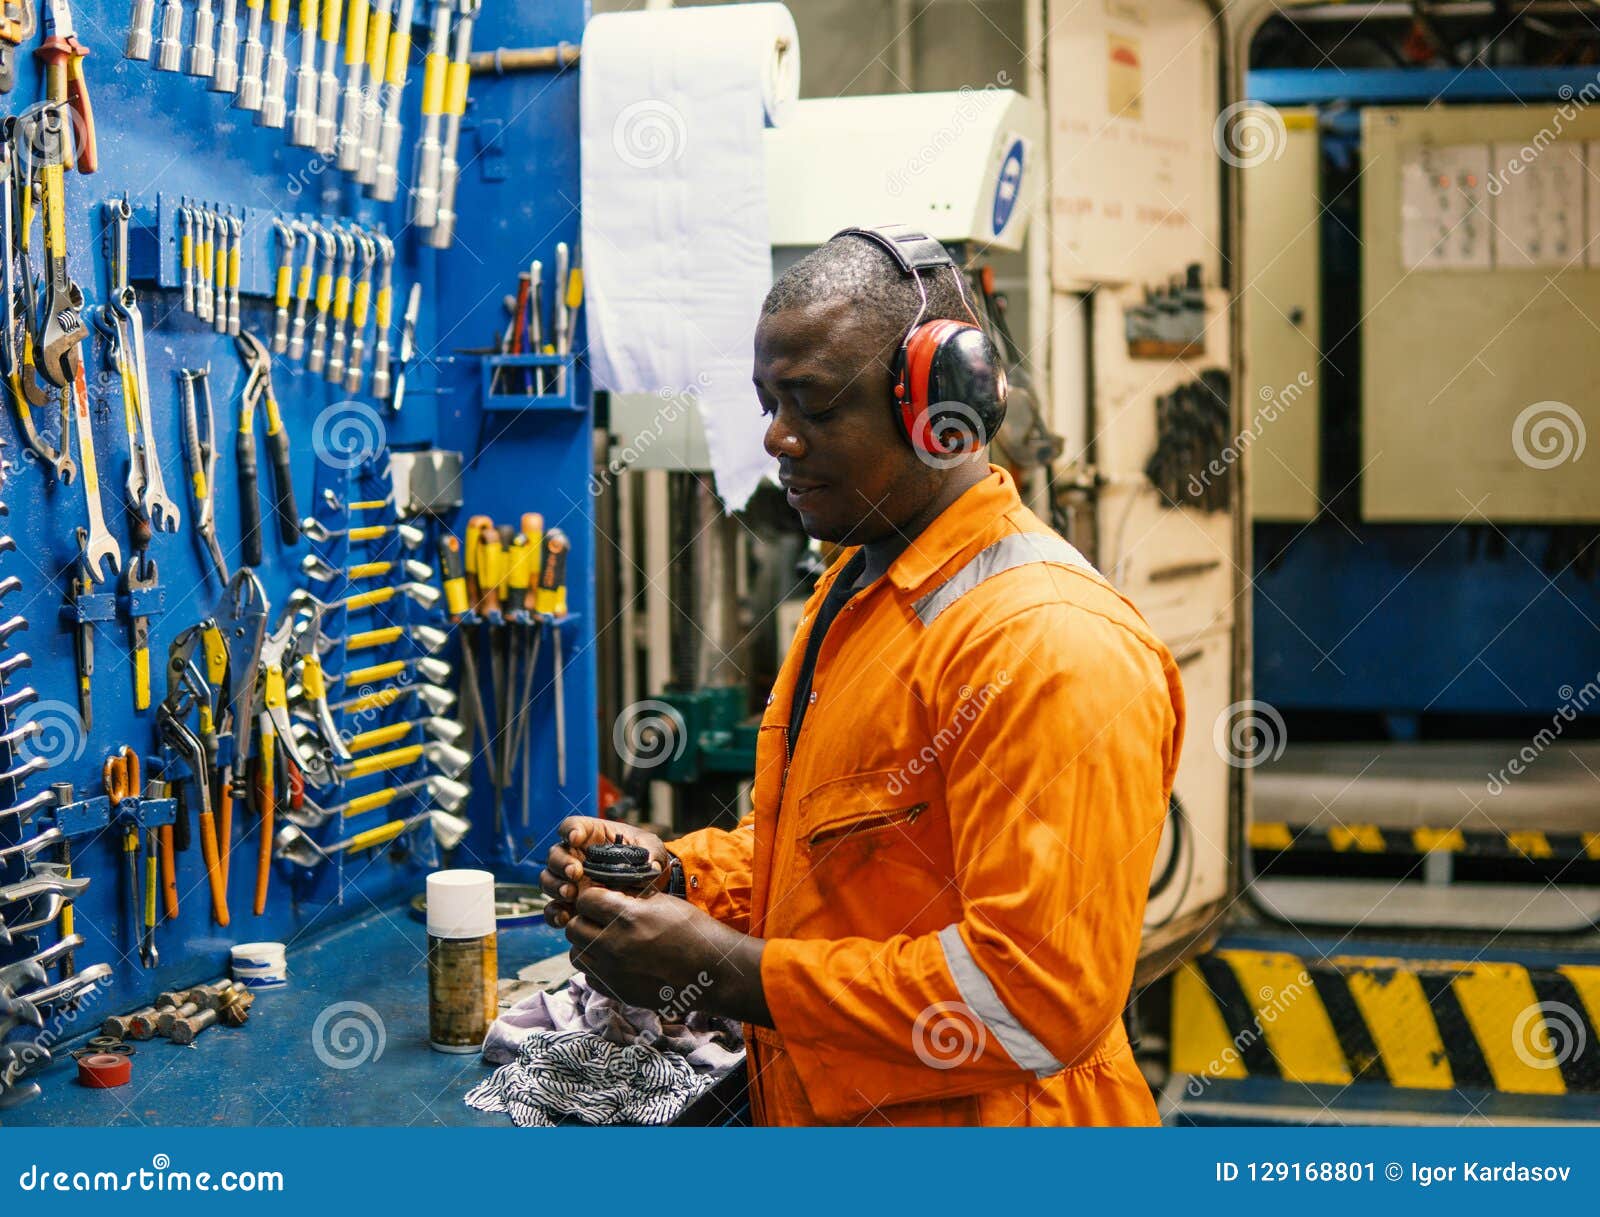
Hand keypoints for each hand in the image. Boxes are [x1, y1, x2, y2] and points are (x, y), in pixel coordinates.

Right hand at [540, 816, 670, 927]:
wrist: (649, 887)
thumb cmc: (646, 858)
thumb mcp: (652, 848)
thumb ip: (650, 852)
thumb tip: (650, 865)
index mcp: (592, 836)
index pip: (572, 826)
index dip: (570, 830)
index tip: (576, 838)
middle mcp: (576, 857)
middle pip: (555, 854)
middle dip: (561, 863)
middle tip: (575, 873)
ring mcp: (570, 880)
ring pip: (548, 879)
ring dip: (555, 886)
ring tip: (571, 893)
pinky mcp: (571, 904)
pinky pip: (553, 908)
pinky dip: (554, 913)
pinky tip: (565, 917)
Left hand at [564, 884, 771, 1025]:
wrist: (711, 973)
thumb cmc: (692, 931)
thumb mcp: (663, 902)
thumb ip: (630, 897)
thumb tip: (609, 890)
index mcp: (626, 917)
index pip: (585, 899)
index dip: (593, 896)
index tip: (602, 897)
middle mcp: (613, 945)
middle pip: (573, 927)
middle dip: (584, 919)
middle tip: (600, 918)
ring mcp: (613, 972)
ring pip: (576, 953)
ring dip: (586, 943)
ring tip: (605, 940)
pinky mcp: (616, 991)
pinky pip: (589, 975)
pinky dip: (596, 966)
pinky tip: (614, 960)